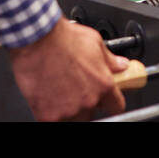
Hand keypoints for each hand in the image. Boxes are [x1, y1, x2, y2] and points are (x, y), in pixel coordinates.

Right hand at [9, 17, 128, 121]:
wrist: (37, 40)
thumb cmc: (63, 38)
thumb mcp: (95, 42)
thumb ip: (110, 60)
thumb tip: (122, 65)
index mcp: (104, 84)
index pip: (116, 106)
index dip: (111, 104)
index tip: (107, 101)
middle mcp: (88, 100)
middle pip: (91, 113)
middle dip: (85, 103)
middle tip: (75, 89)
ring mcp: (68, 110)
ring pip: (72, 117)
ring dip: (67, 108)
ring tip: (58, 89)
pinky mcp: (48, 116)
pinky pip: (52, 119)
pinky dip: (48, 110)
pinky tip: (45, 94)